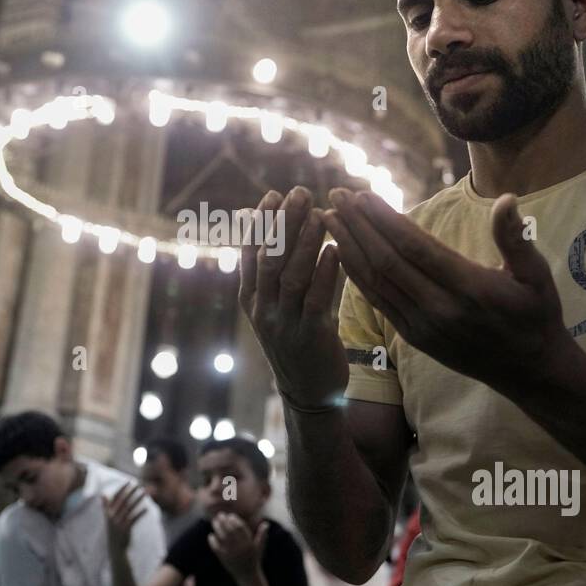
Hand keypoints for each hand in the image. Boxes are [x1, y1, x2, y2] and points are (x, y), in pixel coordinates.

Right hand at [102, 483, 147, 551]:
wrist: (115, 548)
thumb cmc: (113, 531)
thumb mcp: (108, 519)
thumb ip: (106, 506)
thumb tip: (103, 494)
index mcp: (108, 512)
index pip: (115, 497)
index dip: (122, 489)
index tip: (129, 482)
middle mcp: (112, 516)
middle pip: (123, 500)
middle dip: (131, 492)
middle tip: (139, 484)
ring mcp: (118, 522)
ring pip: (130, 508)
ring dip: (138, 499)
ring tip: (145, 493)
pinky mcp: (125, 529)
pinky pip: (134, 519)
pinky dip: (140, 513)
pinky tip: (146, 508)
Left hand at [209, 512, 265, 581]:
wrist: (247, 576)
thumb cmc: (254, 560)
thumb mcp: (260, 548)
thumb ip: (262, 535)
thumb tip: (266, 524)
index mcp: (249, 543)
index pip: (240, 527)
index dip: (234, 520)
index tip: (230, 516)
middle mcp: (240, 548)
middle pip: (229, 530)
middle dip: (224, 521)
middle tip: (220, 515)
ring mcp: (231, 553)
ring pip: (222, 537)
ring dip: (217, 528)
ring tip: (214, 522)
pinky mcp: (224, 559)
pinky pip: (216, 547)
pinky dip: (213, 540)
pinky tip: (211, 535)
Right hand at [239, 187, 348, 409]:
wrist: (307, 392)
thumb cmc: (294, 340)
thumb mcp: (272, 306)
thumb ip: (268, 272)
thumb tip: (261, 226)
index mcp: (251, 299)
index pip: (251, 253)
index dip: (261, 223)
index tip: (274, 194)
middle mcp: (262, 310)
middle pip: (270, 259)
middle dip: (284, 224)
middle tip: (299, 193)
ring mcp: (285, 324)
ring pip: (292, 276)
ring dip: (305, 242)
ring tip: (319, 214)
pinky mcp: (312, 337)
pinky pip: (317, 299)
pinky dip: (325, 272)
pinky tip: (335, 250)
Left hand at [323, 188, 570, 396]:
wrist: (529, 371)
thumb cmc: (536, 314)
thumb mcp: (537, 276)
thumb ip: (516, 239)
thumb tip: (506, 199)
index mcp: (469, 289)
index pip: (416, 249)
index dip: (385, 221)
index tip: (362, 195)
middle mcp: (440, 310)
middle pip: (387, 262)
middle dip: (357, 226)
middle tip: (336, 195)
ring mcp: (423, 327)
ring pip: (376, 282)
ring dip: (349, 248)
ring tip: (329, 217)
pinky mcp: (414, 338)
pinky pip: (378, 302)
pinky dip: (356, 276)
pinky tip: (341, 252)